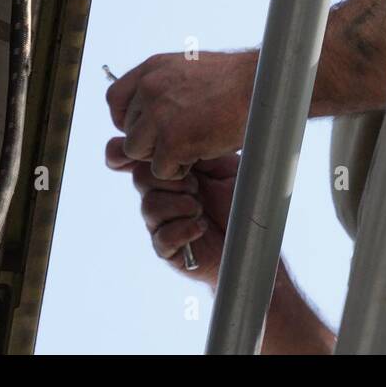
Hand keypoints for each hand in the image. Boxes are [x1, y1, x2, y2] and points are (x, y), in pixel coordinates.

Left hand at [106, 50, 256, 179]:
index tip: (147, 128)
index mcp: (152, 69)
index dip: (127, 118)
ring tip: (191, 145)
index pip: (114, 99)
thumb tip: (146, 117)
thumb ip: (164, 87)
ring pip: (138, 151)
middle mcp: (150, 88)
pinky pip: (161, 169)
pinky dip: (180, 168)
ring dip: (162, 155)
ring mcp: (159, 115)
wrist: (261, 86)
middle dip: (151, 140)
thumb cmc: (235, 81)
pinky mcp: (172, 141)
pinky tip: (201, 152)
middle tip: (181, 138)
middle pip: (128, 130)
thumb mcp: (189, 71)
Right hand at [106, 141, 238, 288]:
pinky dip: (182, 230)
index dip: (129, 153)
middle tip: (194, 184)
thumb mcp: (222, 165)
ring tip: (200, 207)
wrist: (256, 235)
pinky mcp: (170, 250)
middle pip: (141, 178)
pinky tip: (200, 226)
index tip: (152, 153)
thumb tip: (172, 136)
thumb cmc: (240, 198)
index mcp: (171, 172)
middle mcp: (163, 195)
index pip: (135, 158)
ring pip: (149, 208)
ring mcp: (164, 223)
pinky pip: (161, 239)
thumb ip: (195, 149)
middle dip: (168, 178)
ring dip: (178, 204)